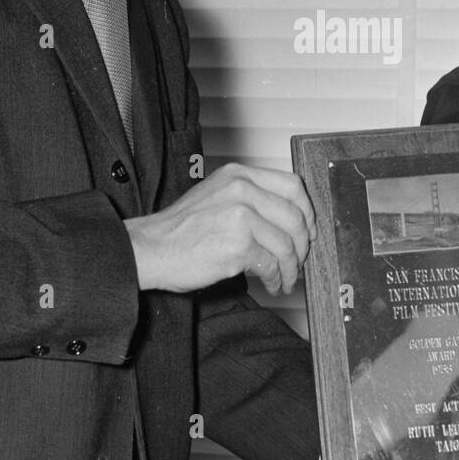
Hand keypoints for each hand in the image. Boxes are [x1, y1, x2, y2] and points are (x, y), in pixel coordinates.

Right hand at [125, 163, 315, 295]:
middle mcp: (242, 190)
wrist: (148, 248)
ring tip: (285, 279)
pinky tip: (270, 285)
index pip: (292, 185)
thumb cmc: (178, 229)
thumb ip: (249, 199)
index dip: (307, 211)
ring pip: (287, 244)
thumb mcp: (215, 196)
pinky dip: (276, 279)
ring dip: (291, 267)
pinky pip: (271, 264)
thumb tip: (286, 221)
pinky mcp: (238, 245)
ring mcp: (241, 216)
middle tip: (300, 260)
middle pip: (295, 216)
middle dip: (303, 245)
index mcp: (239, 175)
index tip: (309, 229)